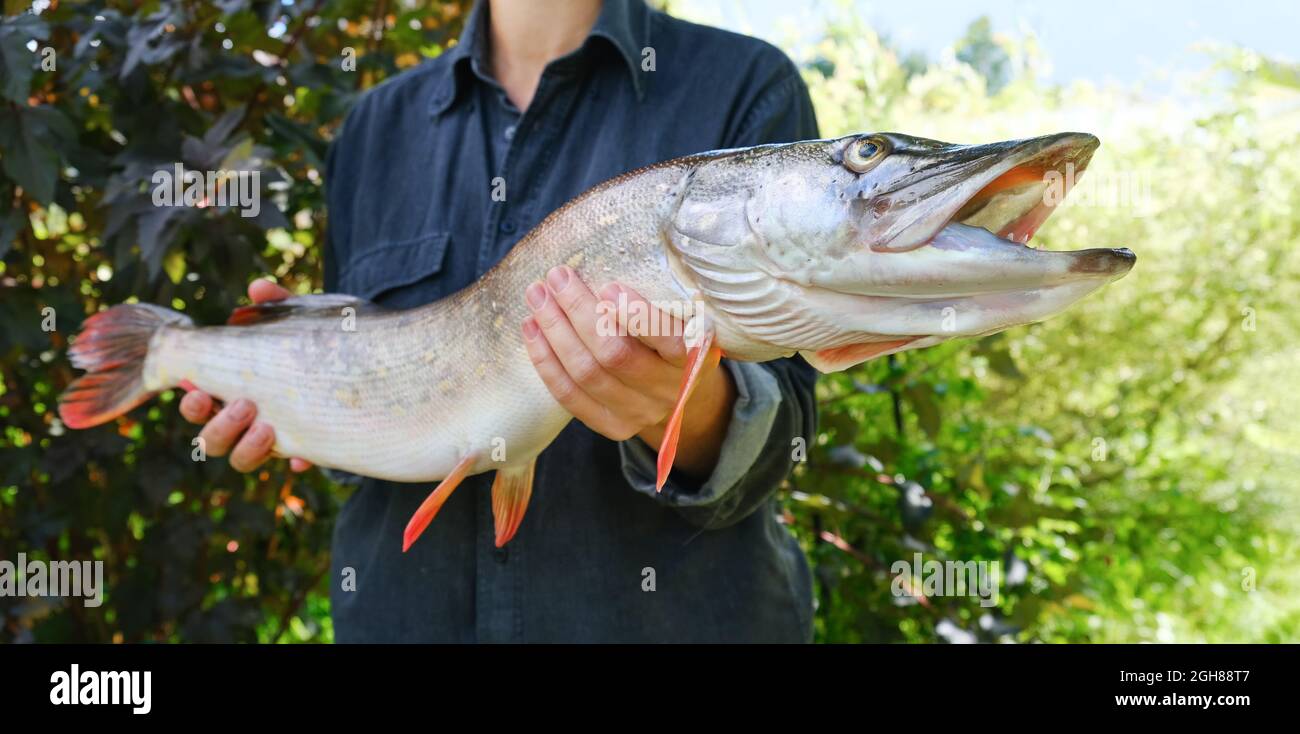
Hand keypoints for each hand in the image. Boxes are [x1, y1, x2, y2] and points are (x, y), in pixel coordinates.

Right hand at [179, 279, 311, 473]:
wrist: (364, 367)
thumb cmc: (313, 344)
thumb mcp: (297, 323)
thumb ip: (277, 306)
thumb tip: (257, 288)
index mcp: (232, 390)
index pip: (199, 404)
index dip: (192, 402)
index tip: (197, 389)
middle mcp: (245, 421)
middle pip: (211, 440)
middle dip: (218, 426)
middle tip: (245, 404)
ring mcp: (272, 439)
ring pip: (239, 460)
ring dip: (246, 447)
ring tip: (267, 426)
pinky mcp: (304, 448)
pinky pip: (292, 462)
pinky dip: (295, 458)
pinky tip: (302, 455)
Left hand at [521, 265, 735, 477]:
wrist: (681, 389)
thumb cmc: (678, 337)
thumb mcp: (687, 316)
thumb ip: (664, 296)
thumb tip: (619, 250)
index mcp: (694, 358)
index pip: (667, 340)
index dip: (636, 315)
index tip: (609, 285)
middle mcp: (668, 390)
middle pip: (615, 354)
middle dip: (579, 311)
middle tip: (557, 276)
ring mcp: (639, 412)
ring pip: (587, 373)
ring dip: (555, 330)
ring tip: (537, 296)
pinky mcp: (612, 425)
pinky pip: (570, 396)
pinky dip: (546, 361)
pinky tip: (532, 330)